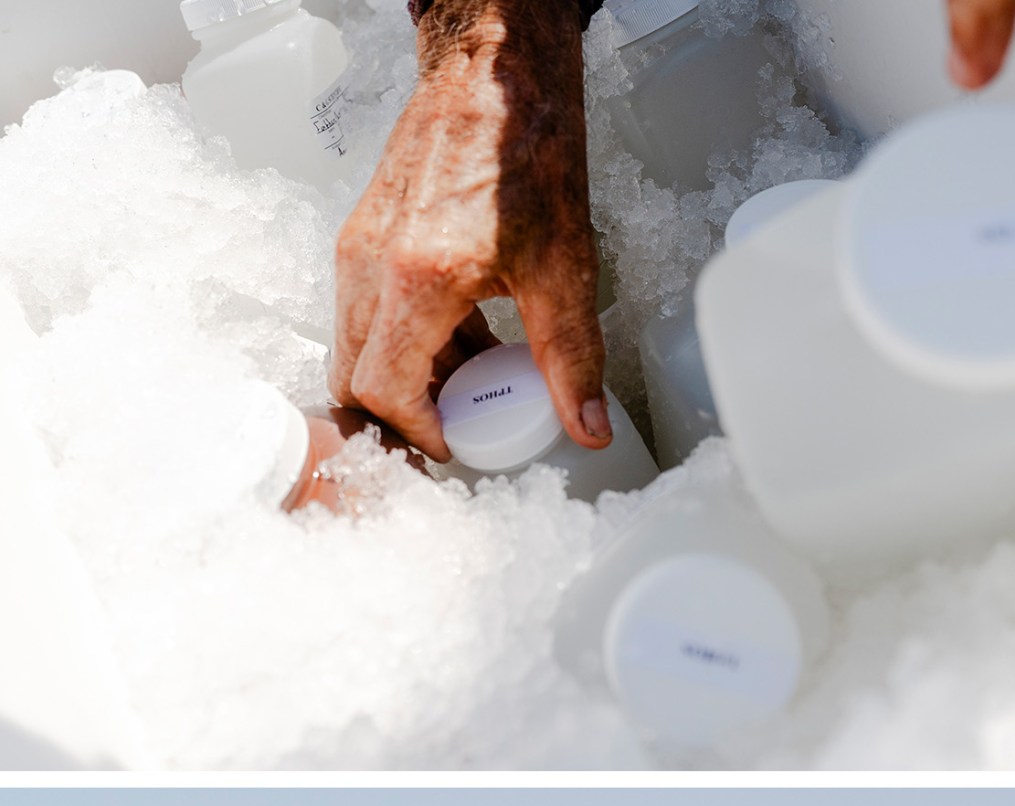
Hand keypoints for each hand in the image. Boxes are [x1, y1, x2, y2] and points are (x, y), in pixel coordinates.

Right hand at [331, 0, 607, 463]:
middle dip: (400, 414)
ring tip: (471, 385)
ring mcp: (360, 245)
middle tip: (456, 429)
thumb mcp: (564, 270)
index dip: (418, 432)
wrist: (493, 76)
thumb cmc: (524, 151)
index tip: (456, 446)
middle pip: (354, 376)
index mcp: (415, 278)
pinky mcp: (365, 234)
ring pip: (355, 344)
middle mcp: (370, 262)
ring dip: (406, 377)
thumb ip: (572, 358)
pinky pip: (365, 310)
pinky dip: (404, 340)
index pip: (384, 389)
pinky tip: (462, 340)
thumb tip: (587, 425)